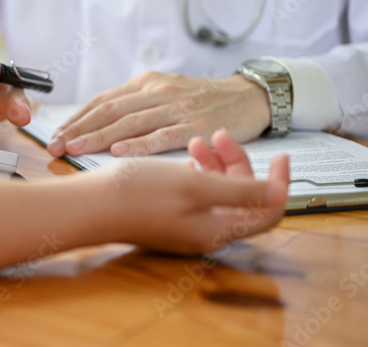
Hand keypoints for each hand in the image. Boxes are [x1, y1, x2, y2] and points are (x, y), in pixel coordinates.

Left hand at [47, 71, 269, 156]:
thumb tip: (96, 123)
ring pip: (130, 123)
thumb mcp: (164, 92)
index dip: (76, 119)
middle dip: (78, 129)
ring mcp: (175, 108)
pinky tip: (118, 152)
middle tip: (55, 145)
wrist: (248, 97)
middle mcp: (156, 92)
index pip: (102, 101)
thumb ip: (134, 105)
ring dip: (98, 137)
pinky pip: (162, 135)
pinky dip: (139, 144)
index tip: (55, 135)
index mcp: (145, 84)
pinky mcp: (194, 126)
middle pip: (109, 111)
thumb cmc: (201, 100)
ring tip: (75, 149)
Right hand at [96, 129, 288, 254]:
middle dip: (237, 164)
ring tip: (197, 141)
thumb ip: (239, 192)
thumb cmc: (136, 194)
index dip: (280, 183)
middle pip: (242, 199)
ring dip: (215, 165)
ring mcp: (186, 226)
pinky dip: (197, 173)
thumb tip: (276, 195)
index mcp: (218, 229)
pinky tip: (184, 157)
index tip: (281, 155)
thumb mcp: (195, 186)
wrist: (87, 206)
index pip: (269, 211)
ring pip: (218, 194)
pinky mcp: (168, 217)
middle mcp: (205, 232)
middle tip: (219, 135)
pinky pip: (196, 196)